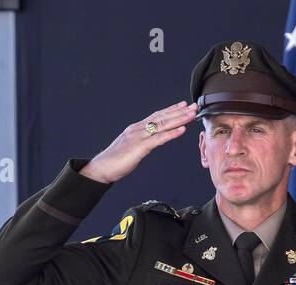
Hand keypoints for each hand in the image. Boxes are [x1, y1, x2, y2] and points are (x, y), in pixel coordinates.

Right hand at [80, 101, 198, 184]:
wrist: (101, 168)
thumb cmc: (113, 161)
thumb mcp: (130, 148)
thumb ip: (141, 142)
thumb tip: (150, 142)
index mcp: (136, 129)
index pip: (156, 116)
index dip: (171, 110)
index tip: (183, 105)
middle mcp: (138, 129)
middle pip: (162, 118)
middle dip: (180, 112)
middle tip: (194, 106)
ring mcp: (139, 137)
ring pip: (162, 125)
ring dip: (179, 119)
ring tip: (191, 115)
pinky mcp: (139, 147)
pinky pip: (158, 139)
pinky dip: (171, 134)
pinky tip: (181, 130)